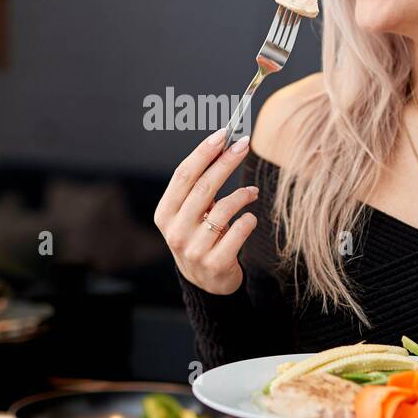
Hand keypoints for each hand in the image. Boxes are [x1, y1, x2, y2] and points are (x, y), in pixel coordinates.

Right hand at [154, 129, 258, 294]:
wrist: (206, 283)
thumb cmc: (201, 237)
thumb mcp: (191, 214)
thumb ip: (199, 187)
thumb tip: (221, 146)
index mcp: (165, 213)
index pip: (183, 175)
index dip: (203, 152)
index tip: (223, 134)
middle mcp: (175, 231)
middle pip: (203, 186)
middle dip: (226, 161)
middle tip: (244, 145)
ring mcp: (194, 249)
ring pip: (223, 209)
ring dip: (242, 194)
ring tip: (252, 192)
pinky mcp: (215, 263)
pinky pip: (238, 231)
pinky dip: (249, 220)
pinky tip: (250, 219)